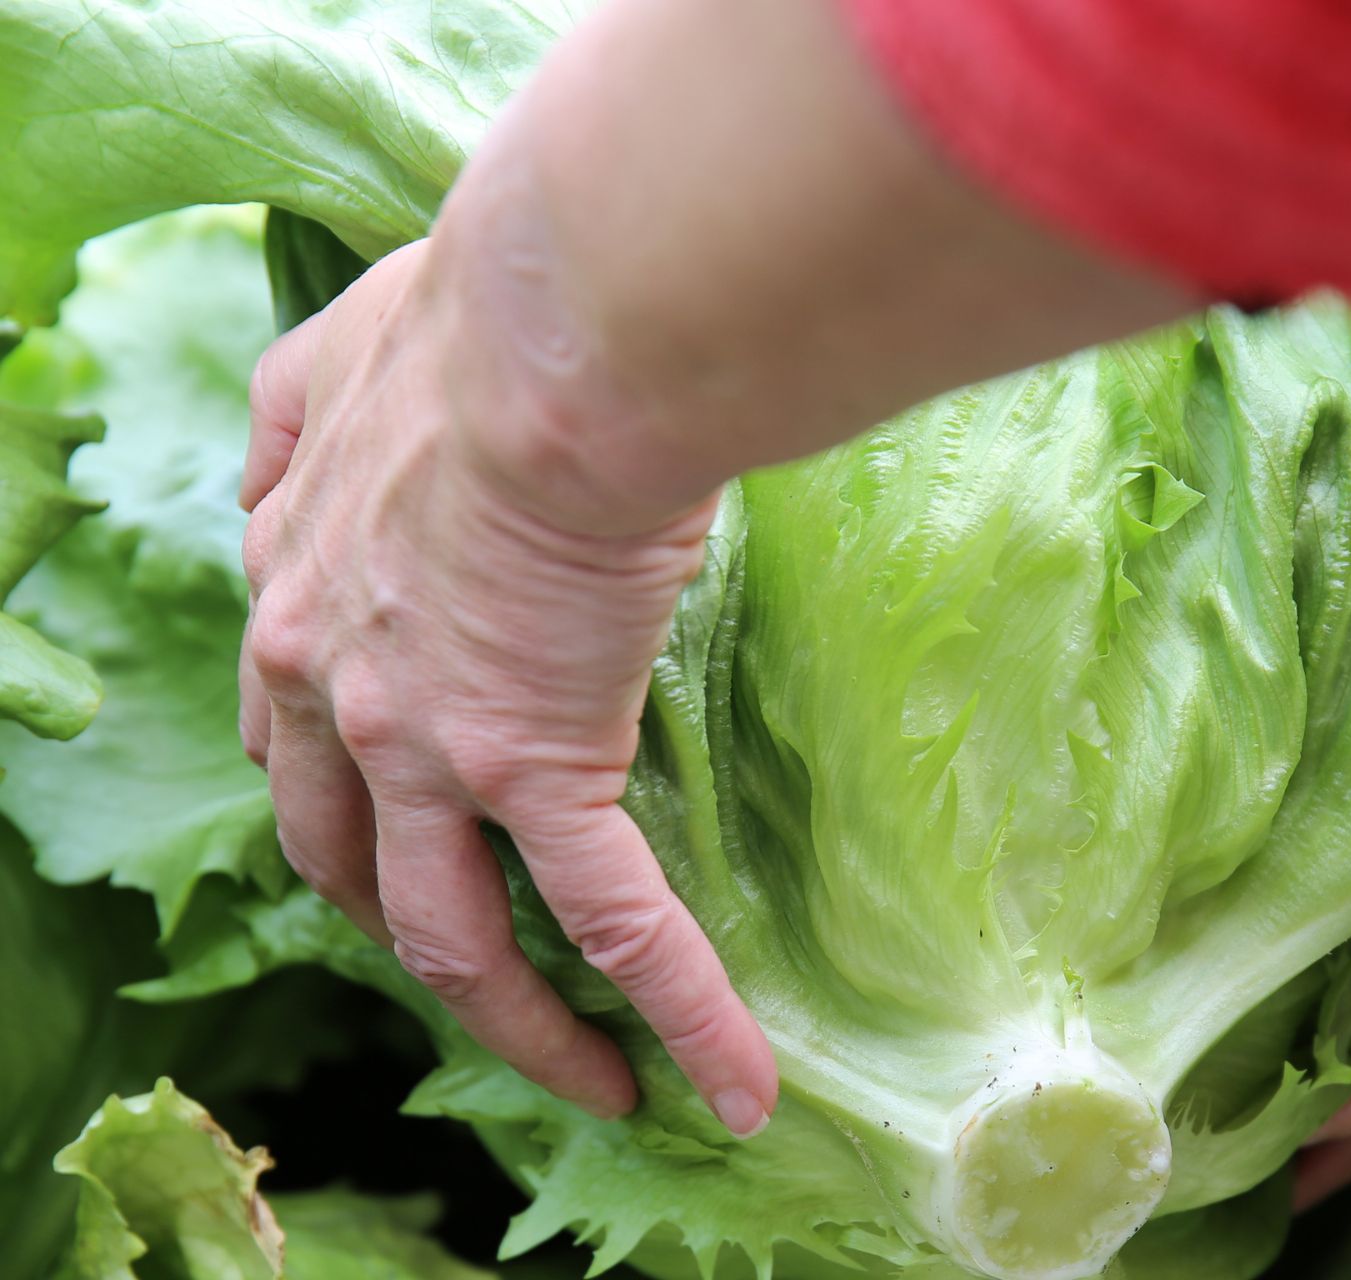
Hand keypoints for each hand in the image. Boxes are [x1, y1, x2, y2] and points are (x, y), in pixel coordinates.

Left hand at [239, 240, 777, 1134]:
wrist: (557, 335)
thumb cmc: (482, 314)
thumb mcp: (346, 351)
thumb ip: (309, 411)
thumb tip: (319, 425)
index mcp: (289, 590)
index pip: (289, 742)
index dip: (340, 803)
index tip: (403, 829)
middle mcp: (329, 693)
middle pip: (343, 867)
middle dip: (405, 935)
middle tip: (483, 980)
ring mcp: (426, 746)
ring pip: (450, 936)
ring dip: (515, 1027)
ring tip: (589, 1083)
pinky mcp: (537, 767)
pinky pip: (615, 922)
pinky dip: (679, 1012)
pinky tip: (735, 1079)